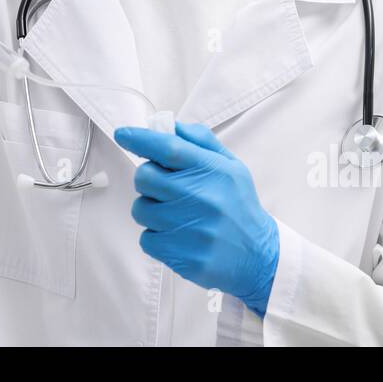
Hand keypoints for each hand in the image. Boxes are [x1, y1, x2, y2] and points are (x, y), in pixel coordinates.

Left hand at [116, 121, 279, 317]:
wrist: (258, 255)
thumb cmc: (238, 205)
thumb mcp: (231, 165)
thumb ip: (200, 140)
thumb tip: (168, 125)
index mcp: (213, 170)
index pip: (168, 147)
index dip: (140, 138)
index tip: (123, 134)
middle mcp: (201, 197)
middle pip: (145, 177)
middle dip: (147, 179)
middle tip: (164, 186)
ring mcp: (192, 229)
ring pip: (141, 209)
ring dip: (151, 209)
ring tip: (175, 214)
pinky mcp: (183, 256)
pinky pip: (147, 239)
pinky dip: (156, 236)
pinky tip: (178, 235)